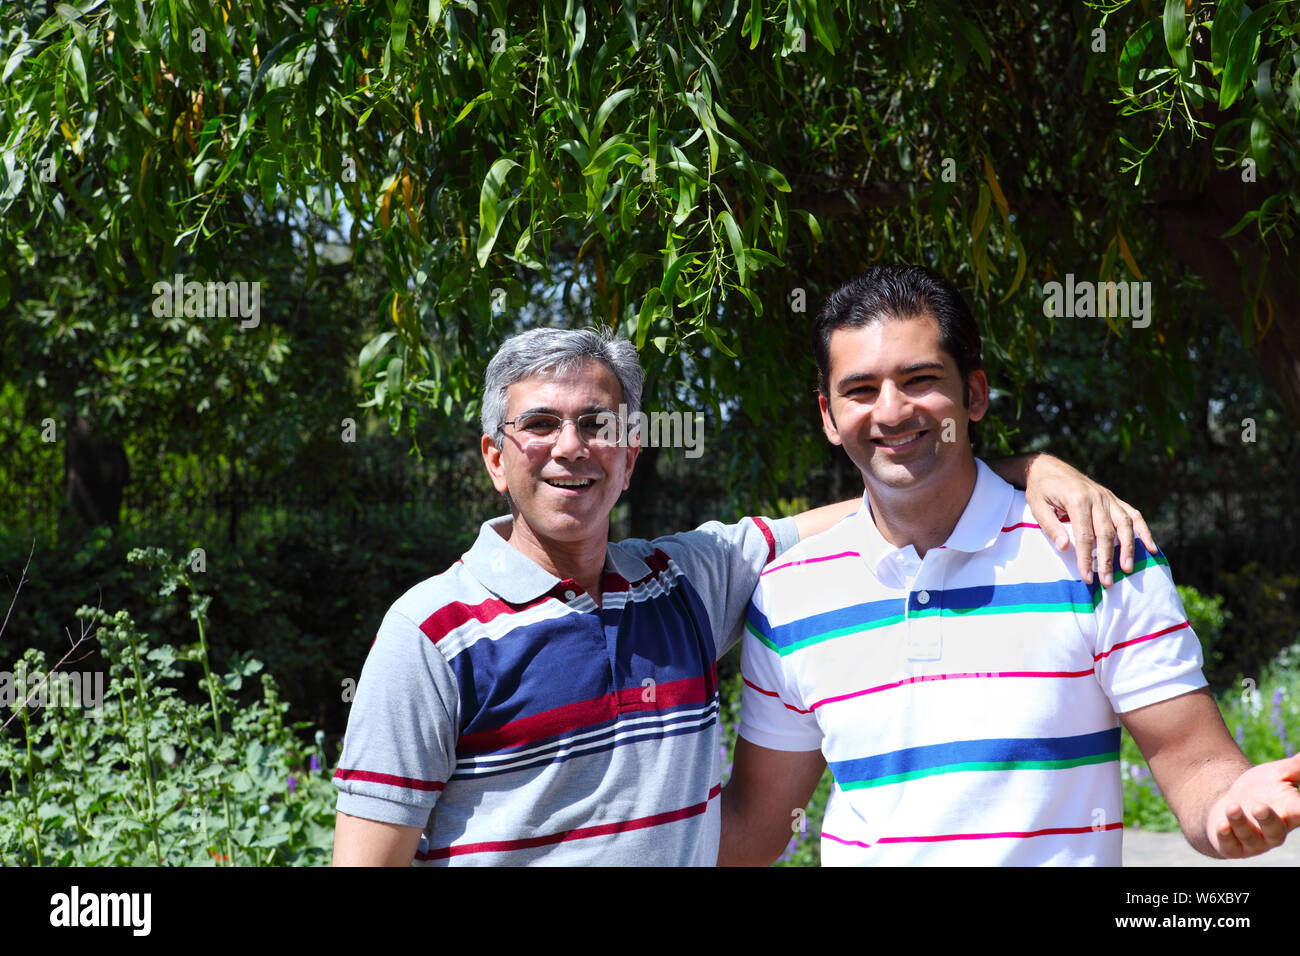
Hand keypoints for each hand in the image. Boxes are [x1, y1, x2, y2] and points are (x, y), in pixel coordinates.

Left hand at [1022, 455, 1155, 586]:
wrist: (1048, 468)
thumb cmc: (1041, 490)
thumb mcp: (1037, 506)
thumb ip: (1050, 526)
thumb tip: (1064, 547)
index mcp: (1076, 499)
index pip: (1084, 535)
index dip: (1086, 558)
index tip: (1088, 578)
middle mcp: (1096, 497)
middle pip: (1106, 533)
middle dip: (1107, 560)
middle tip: (1107, 582)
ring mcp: (1107, 497)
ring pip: (1124, 524)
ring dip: (1128, 548)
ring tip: (1127, 569)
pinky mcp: (1113, 498)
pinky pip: (1133, 514)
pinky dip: (1144, 531)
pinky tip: (1152, 547)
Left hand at [1206, 754, 1299, 857]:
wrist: (1229, 806)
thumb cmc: (1260, 790)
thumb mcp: (1277, 774)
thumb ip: (1296, 767)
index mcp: (1289, 814)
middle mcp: (1274, 831)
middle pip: (1274, 829)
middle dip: (1267, 819)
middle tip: (1258, 806)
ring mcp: (1252, 841)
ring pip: (1248, 835)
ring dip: (1239, 822)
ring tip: (1232, 806)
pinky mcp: (1231, 845)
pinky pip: (1228, 844)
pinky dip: (1225, 835)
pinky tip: (1221, 824)